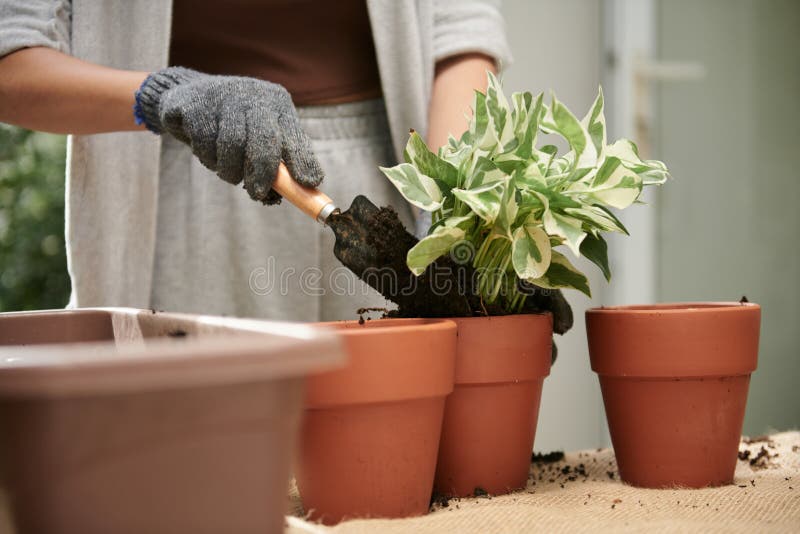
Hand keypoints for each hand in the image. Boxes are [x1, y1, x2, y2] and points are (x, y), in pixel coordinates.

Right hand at [134, 67, 323, 202]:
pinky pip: (205, 142)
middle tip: (257, 192)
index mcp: (276, 102)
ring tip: (228, 173)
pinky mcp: (195, 103)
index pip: (294, 135)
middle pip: (265, 139)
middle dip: (263, 172)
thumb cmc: (232, 125)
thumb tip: (293, 191)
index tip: (308, 182)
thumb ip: (277, 162)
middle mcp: (253, 93)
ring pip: (232, 144)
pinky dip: (207, 157)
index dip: (302, 160)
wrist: (187, 96)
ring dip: (230, 169)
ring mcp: (223, 95)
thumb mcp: (260, 136)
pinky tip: (208, 154)